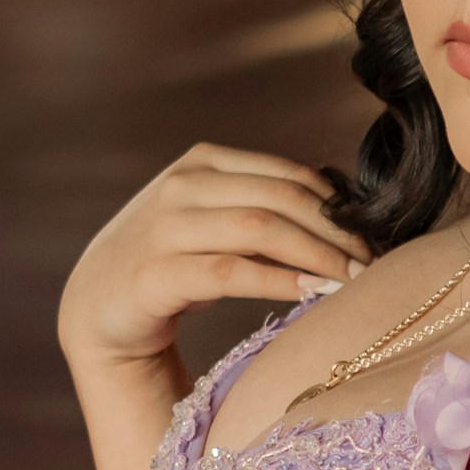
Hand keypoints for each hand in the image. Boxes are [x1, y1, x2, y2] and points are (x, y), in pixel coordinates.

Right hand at [58, 142, 366, 376]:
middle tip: (372, 264)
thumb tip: (344, 219)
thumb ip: (260, 209)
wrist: (97, 306)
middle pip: (280, 199)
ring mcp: (164, 227)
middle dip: (335, 232)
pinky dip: (278, 280)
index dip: (337, 206)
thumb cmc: (171, 264)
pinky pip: (231, 272)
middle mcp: (182, 186)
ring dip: (316, 255)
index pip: (287, 175)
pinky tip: (310, 294)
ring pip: (260, 229)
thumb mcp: (212, 223)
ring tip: (352, 281)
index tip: (372, 238)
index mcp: (202, 163)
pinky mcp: (155, 274)